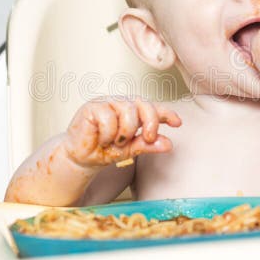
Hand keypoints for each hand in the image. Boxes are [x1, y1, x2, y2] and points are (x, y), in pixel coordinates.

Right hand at [63, 97, 181, 167]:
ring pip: (128, 111)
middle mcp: (122, 104)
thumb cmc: (104, 150)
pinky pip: (108, 118)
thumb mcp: (130, 150)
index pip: (153, 108)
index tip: (177, 123)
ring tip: (115, 142)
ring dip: (125, 132)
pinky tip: (101, 139)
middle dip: (150, 123)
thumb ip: (148, 144)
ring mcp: (107, 102)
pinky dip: (108, 134)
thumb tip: (168, 144)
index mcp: (133, 112)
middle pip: (144, 106)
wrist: (81, 158)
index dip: (166, 113)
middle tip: (147, 138)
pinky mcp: (92, 106)